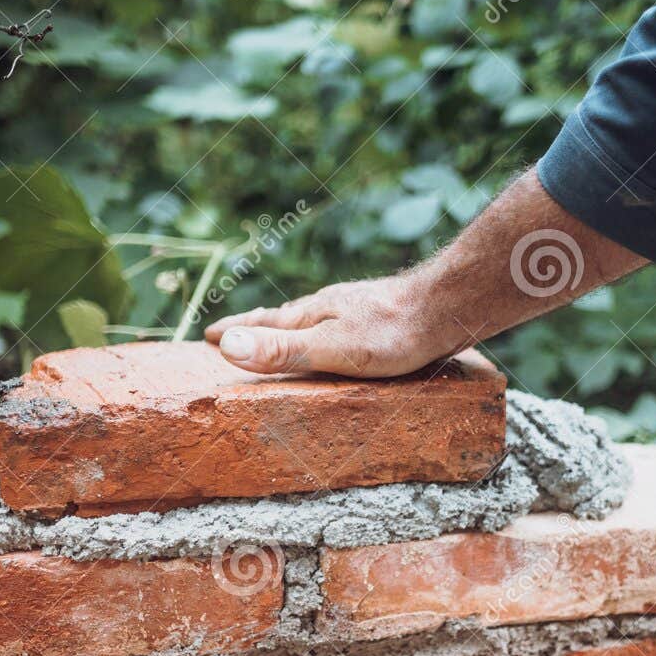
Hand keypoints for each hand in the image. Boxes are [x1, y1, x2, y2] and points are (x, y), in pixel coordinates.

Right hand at [203, 274, 451, 377]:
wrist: (447, 309)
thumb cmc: (392, 333)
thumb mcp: (330, 348)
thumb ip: (282, 349)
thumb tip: (227, 345)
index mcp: (312, 314)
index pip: (262, 323)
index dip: (235, 332)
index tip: (208, 336)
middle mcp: (330, 306)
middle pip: (284, 317)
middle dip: (257, 327)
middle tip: (236, 333)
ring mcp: (355, 309)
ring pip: (312, 318)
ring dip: (289, 327)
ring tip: (281, 335)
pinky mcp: (380, 317)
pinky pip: (338, 325)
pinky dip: (322, 332)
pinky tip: (340, 338)